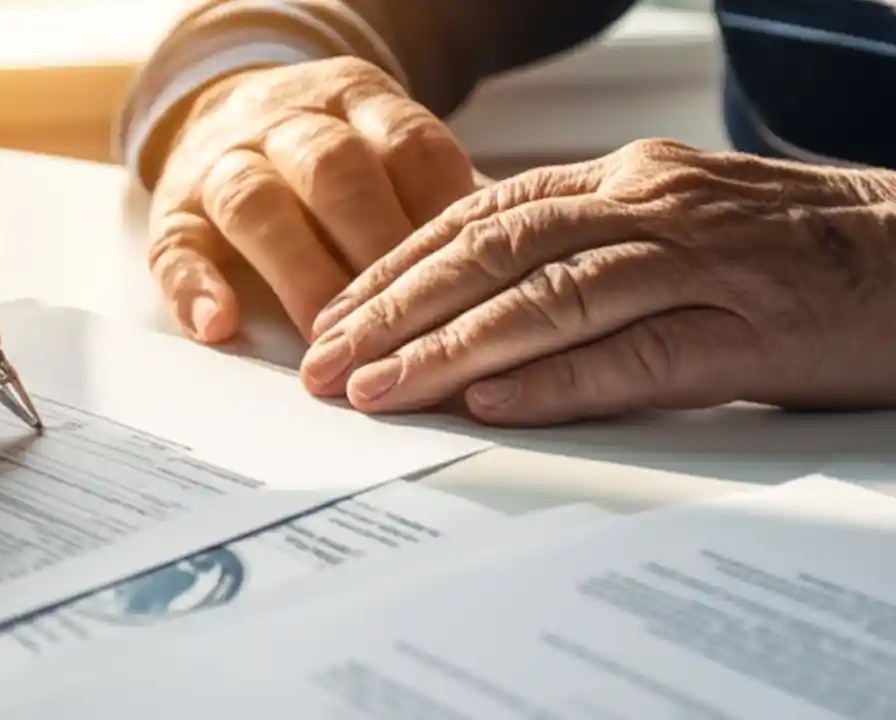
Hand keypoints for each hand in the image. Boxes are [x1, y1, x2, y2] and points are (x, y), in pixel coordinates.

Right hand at [147, 57, 475, 342]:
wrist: (225, 105)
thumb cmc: (331, 157)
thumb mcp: (385, 145)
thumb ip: (438, 199)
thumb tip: (518, 272)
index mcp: (358, 102)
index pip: (410, 146)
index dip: (438, 213)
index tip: (470, 280)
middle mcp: (288, 124)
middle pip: (334, 171)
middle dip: (372, 246)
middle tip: (407, 326)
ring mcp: (224, 162)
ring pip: (255, 201)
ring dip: (297, 272)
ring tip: (325, 341)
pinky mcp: (173, 208)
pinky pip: (174, 243)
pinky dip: (194, 286)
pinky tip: (219, 326)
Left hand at [300, 139, 895, 425]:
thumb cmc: (786, 249)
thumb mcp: (669, 221)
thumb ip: (578, 243)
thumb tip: (477, 286)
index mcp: (624, 179)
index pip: (481, 215)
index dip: (398, 264)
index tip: (338, 313)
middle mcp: (649, 208)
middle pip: (495, 254)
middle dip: (396, 310)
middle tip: (325, 363)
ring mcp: (700, 265)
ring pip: (549, 300)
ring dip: (451, 348)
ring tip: (378, 390)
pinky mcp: (749, 332)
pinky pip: (637, 355)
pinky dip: (558, 381)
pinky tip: (490, 404)